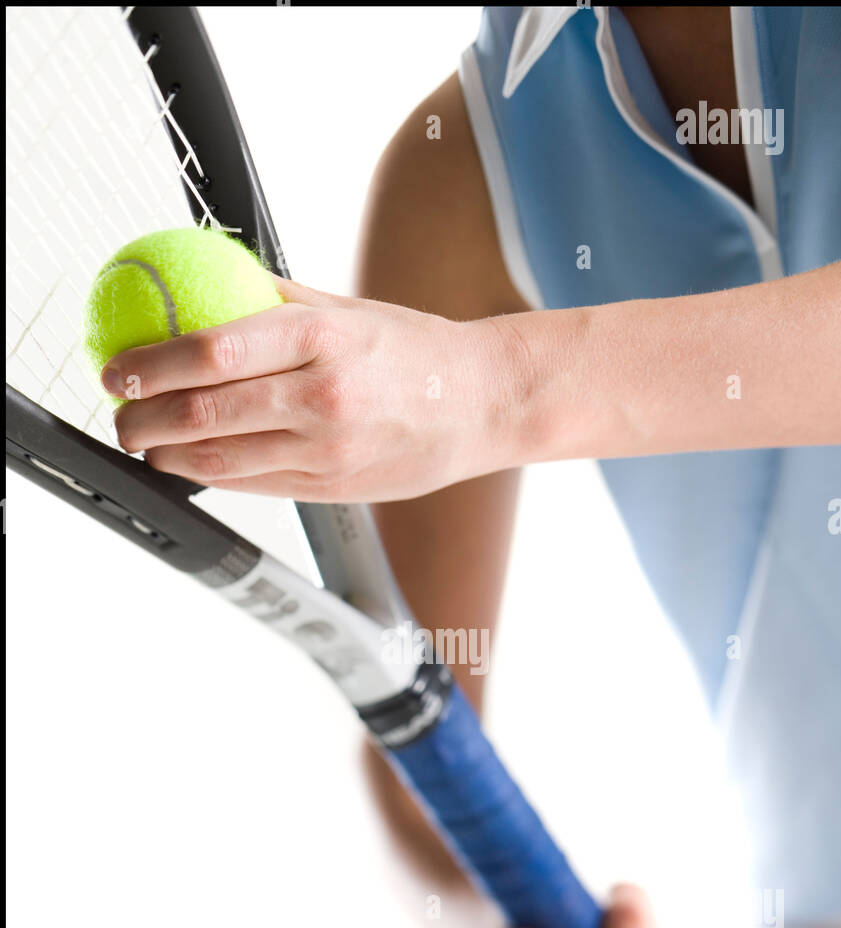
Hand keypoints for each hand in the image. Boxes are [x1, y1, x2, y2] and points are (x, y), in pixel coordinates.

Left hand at [108, 280, 525, 501]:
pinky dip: (213, 475)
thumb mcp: (345, 307)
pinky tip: (192, 463)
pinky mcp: (334, 488)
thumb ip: (275, 300)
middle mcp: (323, 397)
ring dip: (169, 455)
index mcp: (321, 338)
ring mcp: (328, 450)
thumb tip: (203, 285)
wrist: (480, 403)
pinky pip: (256, 485)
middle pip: (206, 413)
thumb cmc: (411, 350)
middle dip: (144, 421)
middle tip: (120, 416)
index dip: (152, 365)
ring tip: (145, 444)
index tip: (117, 370)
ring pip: (223, 460)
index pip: (213, 352)